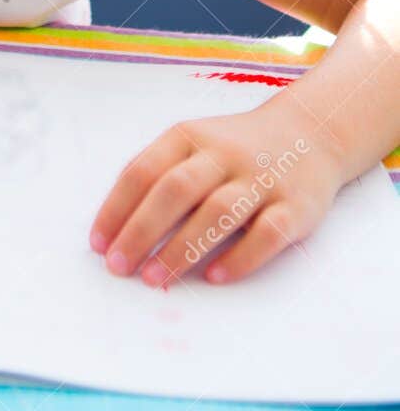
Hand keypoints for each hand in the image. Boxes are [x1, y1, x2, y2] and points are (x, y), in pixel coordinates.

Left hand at [88, 95, 346, 286]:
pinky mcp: (296, 207)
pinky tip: (214, 277)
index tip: (98, 244)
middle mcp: (224, 154)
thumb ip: (157, 174)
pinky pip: (268, 234)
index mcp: (189, 137)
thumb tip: (114, 227)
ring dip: (182, 248)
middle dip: (142, 230)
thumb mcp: (192, 143)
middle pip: (176, 190)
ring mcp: (262, 179)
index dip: (116, 208)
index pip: (143, 170)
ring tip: (153, 278)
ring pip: (218, 212)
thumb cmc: (233, 148)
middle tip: (119, 266)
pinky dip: (240, 258)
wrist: (311, 132)